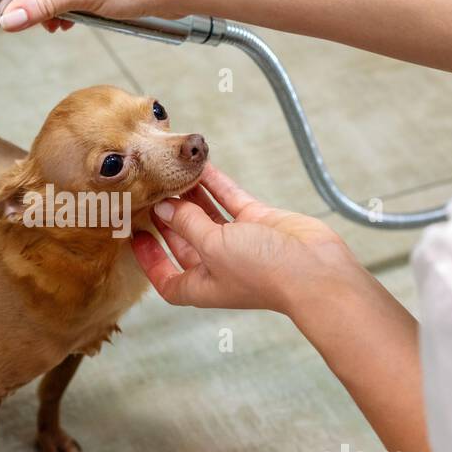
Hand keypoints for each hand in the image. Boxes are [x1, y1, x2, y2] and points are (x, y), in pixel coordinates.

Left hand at [132, 163, 367, 321]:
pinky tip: (201, 167)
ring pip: (207, 216)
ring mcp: (240, 242)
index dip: (149, 261)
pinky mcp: (259, 222)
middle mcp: (219, 265)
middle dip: (167, 219)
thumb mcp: (213, 247)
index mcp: (202, 285)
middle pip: (184, 241)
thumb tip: (164, 207)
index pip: (167, 278)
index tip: (135, 236)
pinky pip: (231, 200)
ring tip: (170, 174)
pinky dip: (216, 185)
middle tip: (146, 193)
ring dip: (190, 197)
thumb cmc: (263, 272)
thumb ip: (187, 224)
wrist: (316, 271)